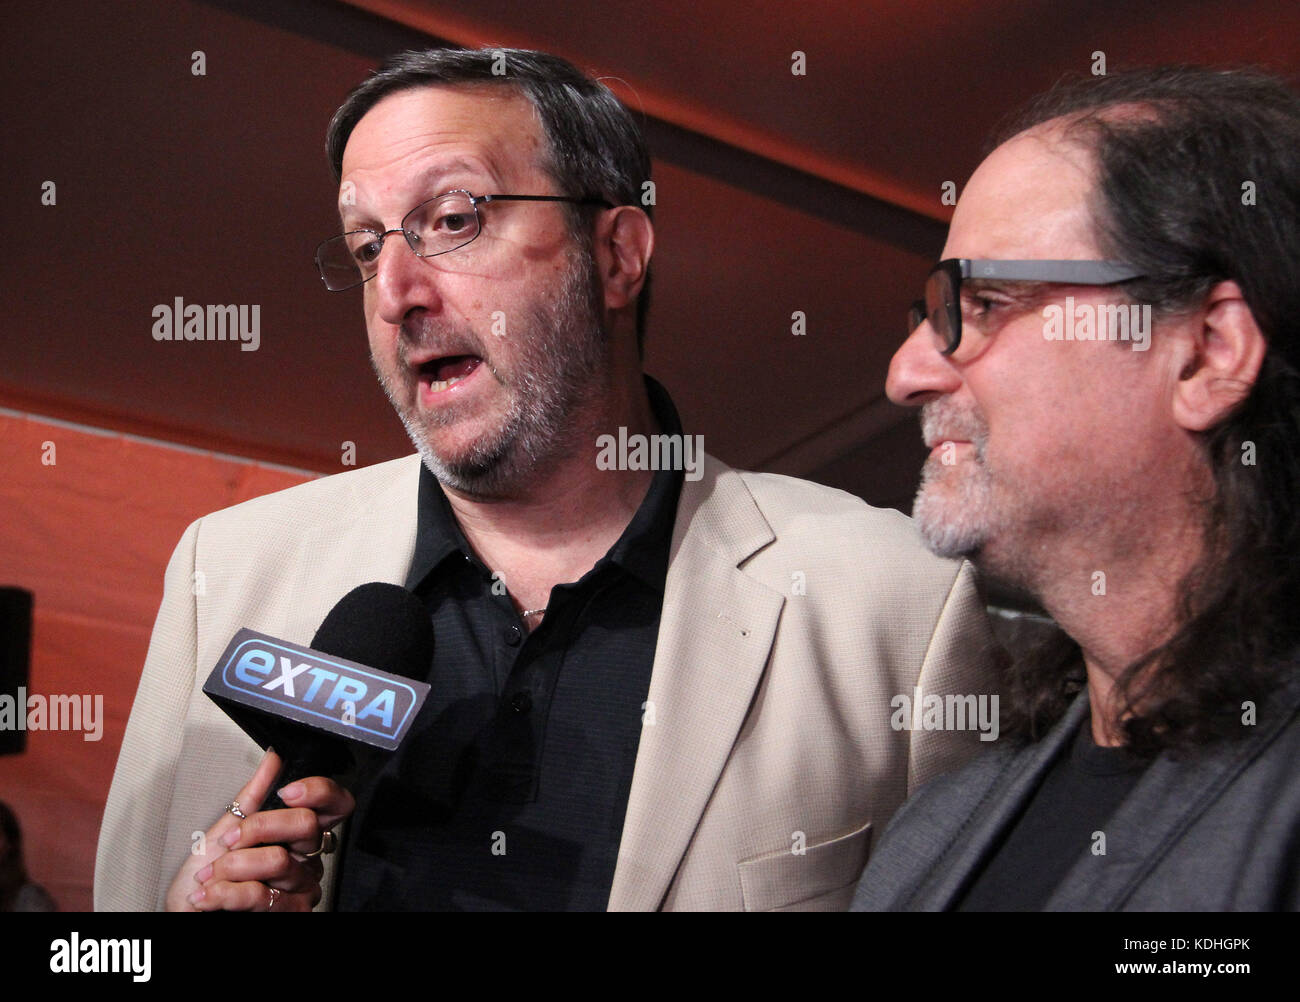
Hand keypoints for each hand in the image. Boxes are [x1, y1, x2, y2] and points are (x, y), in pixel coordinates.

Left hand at [163, 749, 353, 911]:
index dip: (320, 791)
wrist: (189, 911)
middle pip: (306, 825)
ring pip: (278, 860)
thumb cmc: (209, 876)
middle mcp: (309, 858)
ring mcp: (303, 887)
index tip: (287, 791)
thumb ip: (254, 794)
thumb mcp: (227, 829)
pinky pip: (262, 895)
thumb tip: (274, 758)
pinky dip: (225, 893)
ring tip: (210, 875)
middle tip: (229, 839)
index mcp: (299, 833)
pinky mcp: (292, 913)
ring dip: (231, 866)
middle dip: (259, 827)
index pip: (336, 805)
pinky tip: (208, 895)